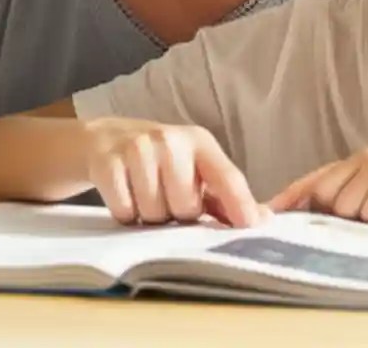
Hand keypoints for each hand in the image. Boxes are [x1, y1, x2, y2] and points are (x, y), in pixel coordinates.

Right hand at [83, 117, 267, 227]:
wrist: (104, 139)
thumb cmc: (160, 162)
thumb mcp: (193, 169)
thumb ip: (225, 197)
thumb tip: (263, 221)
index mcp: (200, 143)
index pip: (227, 177)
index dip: (240, 205)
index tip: (250, 228)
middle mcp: (171, 140)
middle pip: (186, 207)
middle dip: (177, 214)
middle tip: (167, 200)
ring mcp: (137, 149)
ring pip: (154, 214)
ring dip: (149, 216)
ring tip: (146, 196)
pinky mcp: (108, 162)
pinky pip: (124, 211)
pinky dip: (125, 213)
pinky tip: (126, 195)